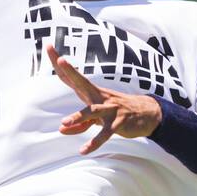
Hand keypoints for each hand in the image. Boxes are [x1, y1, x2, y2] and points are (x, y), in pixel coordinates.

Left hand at [47, 42, 161, 154]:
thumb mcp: (96, 118)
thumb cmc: (117, 112)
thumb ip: (79, 123)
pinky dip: (94, 142)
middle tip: (60, 59)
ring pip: (92, 111)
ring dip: (78, 117)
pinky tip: (83, 150)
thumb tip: (61, 130)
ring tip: (65, 123)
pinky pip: (104, 133)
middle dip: (71, 71)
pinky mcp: (117, 123)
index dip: (60, 64)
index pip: (73, 77)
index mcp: (92, 92)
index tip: (49, 45)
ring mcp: (109, 109)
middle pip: (82, 82)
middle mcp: (99, 97)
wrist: (147, 114)